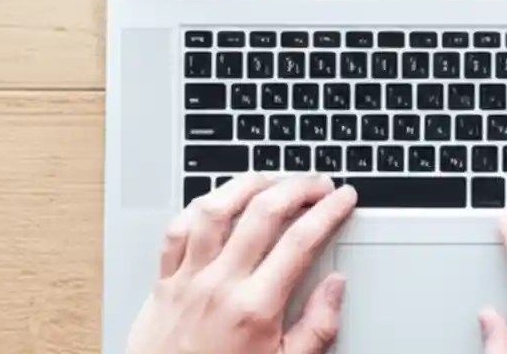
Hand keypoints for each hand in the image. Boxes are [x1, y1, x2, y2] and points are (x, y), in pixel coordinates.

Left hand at [127, 174, 357, 353]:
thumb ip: (317, 328)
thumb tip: (336, 287)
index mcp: (255, 308)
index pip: (301, 241)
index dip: (328, 211)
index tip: (343, 199)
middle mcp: (220, 285)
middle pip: (262, 213)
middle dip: (297, 187)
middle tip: (317, 184)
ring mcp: (188, 280)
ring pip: (215, 210)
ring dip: (246, 185)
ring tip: (270, 178)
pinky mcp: (162, 283)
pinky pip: (176, 231)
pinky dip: (198, 209)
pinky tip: (217, 203)